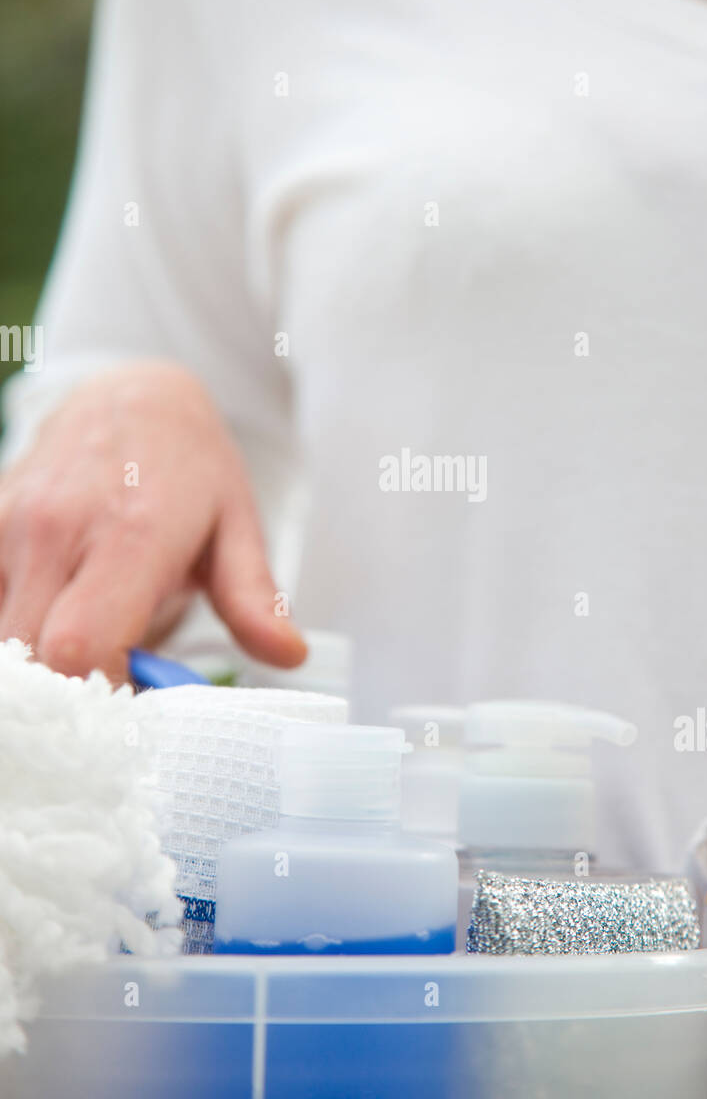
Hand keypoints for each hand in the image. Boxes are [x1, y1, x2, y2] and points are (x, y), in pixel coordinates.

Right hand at [0, 359, 305, 683]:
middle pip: (28, 655)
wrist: (130, 393)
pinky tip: (49, 623)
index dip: (99, 693)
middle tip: (109, 690)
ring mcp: (9, 523)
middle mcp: (58, 528)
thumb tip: (287, 655)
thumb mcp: (237, 526)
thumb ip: (253, 597)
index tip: (133, 705)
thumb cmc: (189, 468)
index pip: (79, 647)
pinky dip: (11, 629)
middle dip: (65, 691)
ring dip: (33, 662)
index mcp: (131, 536)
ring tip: (84, 652)